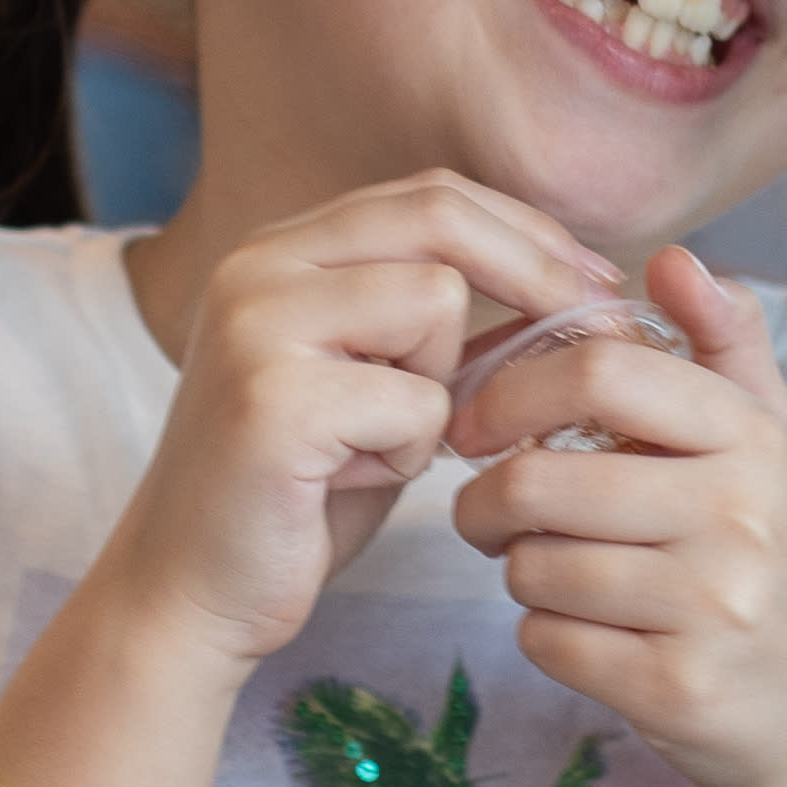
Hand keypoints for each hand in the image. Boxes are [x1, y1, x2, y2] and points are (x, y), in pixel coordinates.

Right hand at [85, 174, 620, 669]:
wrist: (191, 591)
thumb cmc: (298, 496)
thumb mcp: (374, 385)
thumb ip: (434, 326)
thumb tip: (565, 282)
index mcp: (281, 250)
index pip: (430, 195)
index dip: (526, 231)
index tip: (593, 279)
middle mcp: (259, 266)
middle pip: (439, 219)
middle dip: (535, 272)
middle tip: (595, 325)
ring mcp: (258, 325)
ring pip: (435, 304)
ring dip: (443, 389)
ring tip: (382, 447)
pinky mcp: (273, 398)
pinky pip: (415, 401)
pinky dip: (408, 453)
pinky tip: (350, 482)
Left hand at [445, 248, 786, 786]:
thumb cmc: (778, 557)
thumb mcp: (771, 443)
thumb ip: (725, 342)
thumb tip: (675, 257)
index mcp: (753, 437)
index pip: (600, 371)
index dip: (511, 389)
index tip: (480, 421)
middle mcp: (742, 515)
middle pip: (540, 479)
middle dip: (488, 500)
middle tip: (488, 514)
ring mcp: (716, 606)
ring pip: (533, 569)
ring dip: (519, 574)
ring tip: (558, 575)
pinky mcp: (681, 687)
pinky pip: (547, 642)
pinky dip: (546, 639)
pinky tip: (592, 635)